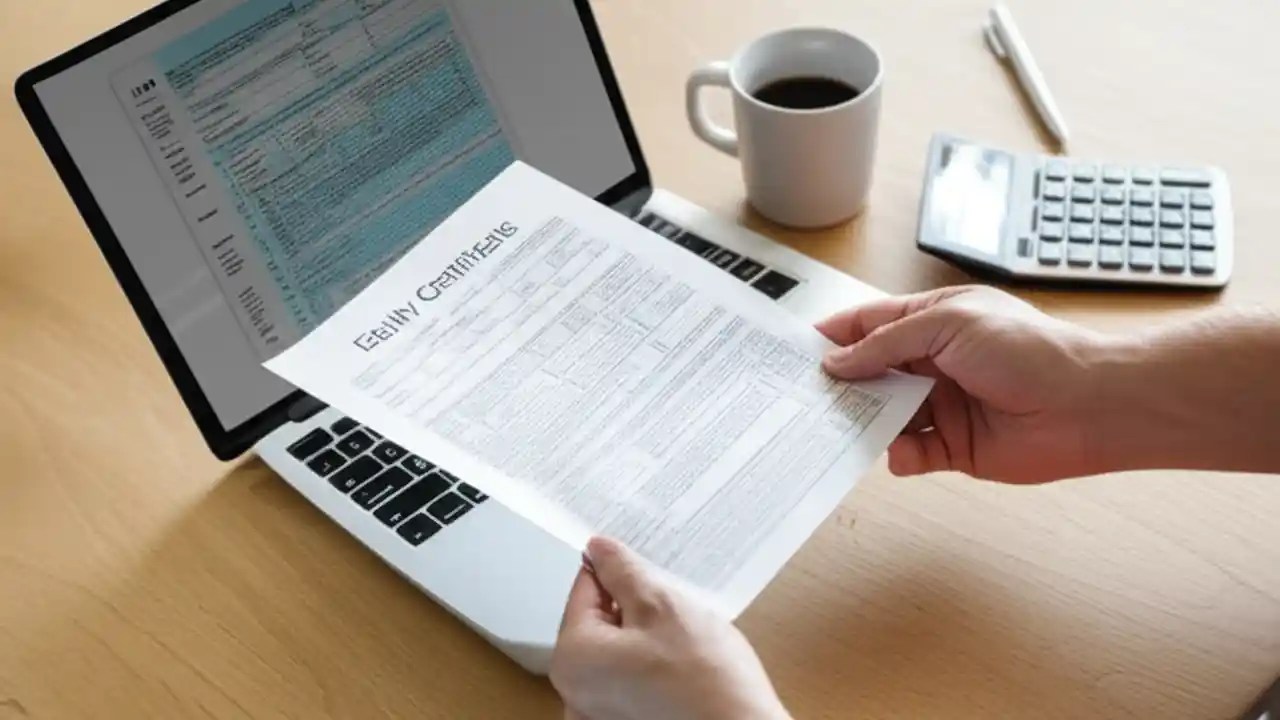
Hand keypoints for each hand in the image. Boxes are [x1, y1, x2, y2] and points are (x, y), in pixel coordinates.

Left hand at [550, 537, 789, 719]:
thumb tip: (599, 549)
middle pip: (598, 625)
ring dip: (644, 639)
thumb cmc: (704, 677)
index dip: (617, 571)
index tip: (644, 568)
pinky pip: (628, 681)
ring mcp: (599, 715)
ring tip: (683, 642)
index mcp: (573, 659)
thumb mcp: (662, 605)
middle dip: (633, 609)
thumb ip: (623, 572)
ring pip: (616, 653)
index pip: (584, 590)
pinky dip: (649, 668)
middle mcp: (575, 694)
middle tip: (674, 610)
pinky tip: (681, 669)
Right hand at [817, 286, 1110, 483]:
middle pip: (871, 373)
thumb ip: (887, 344)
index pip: (870, 325)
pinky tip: (900, 451)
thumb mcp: (947, 325)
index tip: (795, 350)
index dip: (835, 336)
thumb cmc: (1027, 350)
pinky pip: (911, 454)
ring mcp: (942, 406)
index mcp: (933, 321)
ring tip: (840, 426)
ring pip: (885, 416)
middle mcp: (933, 363)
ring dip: (864, 421)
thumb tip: (837, 362)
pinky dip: (899, 455)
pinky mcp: (954, 448)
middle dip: (841, 383)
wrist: (1087, 406)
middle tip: (804, 395)